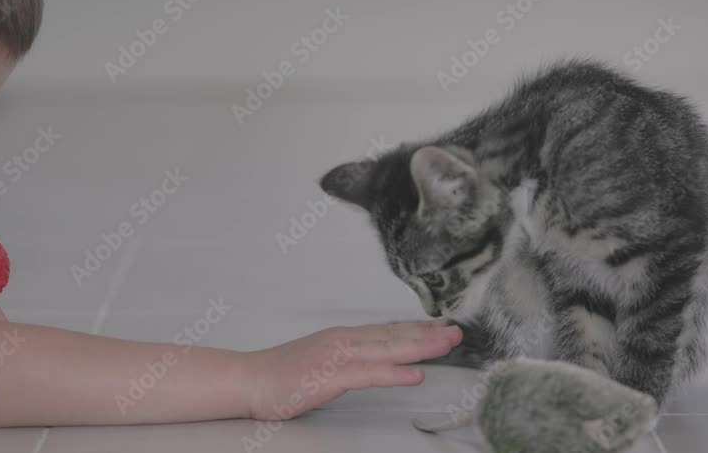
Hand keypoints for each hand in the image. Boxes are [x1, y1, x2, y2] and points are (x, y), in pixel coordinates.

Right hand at [242, 321, 461, 420]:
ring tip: (446, 345)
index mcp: (342, 338)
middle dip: (428, 334)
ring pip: (387, 349)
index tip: (442, 328)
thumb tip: (371, 362)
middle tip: (458, 332)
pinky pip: (369, 374)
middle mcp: (344, 341)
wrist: (249, 379)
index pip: (387, 331)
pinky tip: (415, 374)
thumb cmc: (281, 374)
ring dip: (420, 346)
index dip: (417, 329)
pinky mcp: (330, 376)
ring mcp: (337, 356)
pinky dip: (394, 373)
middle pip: (393, 336)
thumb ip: (347, 360)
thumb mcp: (320, 362)